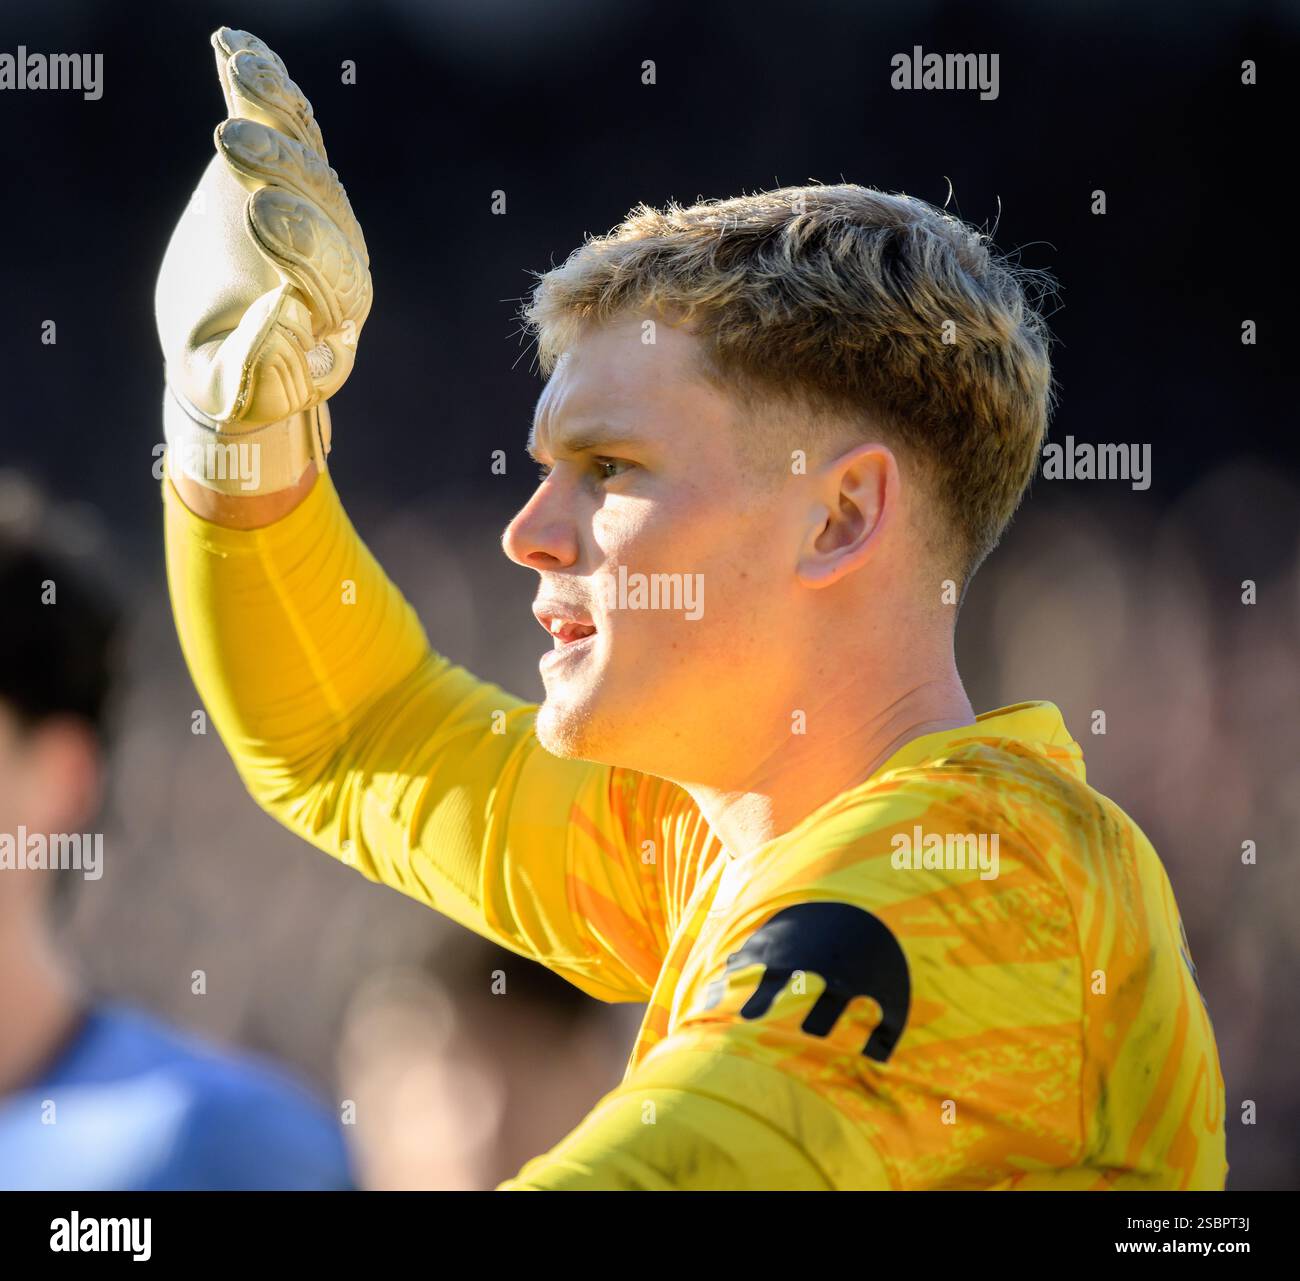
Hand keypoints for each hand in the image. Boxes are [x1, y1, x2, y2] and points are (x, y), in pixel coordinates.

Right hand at [155, 27, 371, 430]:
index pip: (333, 265)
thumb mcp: (240, 392)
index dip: (301, 240)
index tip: (259, 215)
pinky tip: (232, 45)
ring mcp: (309, 201)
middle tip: (233, 145)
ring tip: (242, 71)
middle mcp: (335, 245)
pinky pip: (276, 122)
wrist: (227, 355)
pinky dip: (259, 84)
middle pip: (321, 199)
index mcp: (338, 302)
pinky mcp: (274, 170)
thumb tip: (285, 315)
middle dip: (281, 167)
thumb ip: (263, 369)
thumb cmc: (237, 381)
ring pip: (305, 151)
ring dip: (275, 110)